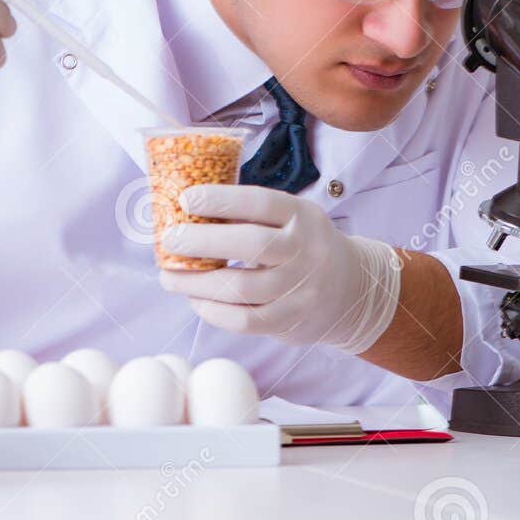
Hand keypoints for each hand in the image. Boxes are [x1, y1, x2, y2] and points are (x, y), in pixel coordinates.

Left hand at [158, 185, 401, 353]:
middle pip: (251, 245)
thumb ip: (252, 215)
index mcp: (302, 216)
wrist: (351, 289)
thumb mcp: (291, 219)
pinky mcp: (291, 321)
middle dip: (203, 242)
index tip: (187, 199)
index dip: (222, 199)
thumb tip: (190, 211)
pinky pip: (246, 320)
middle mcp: (306, 251)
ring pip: (242, 288)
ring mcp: (301, 289)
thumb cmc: (304, 245)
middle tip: (170, 240)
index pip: (261, 202)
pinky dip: (214, 312)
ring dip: (197, 283)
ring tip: (169, 277)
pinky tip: (196, 300)